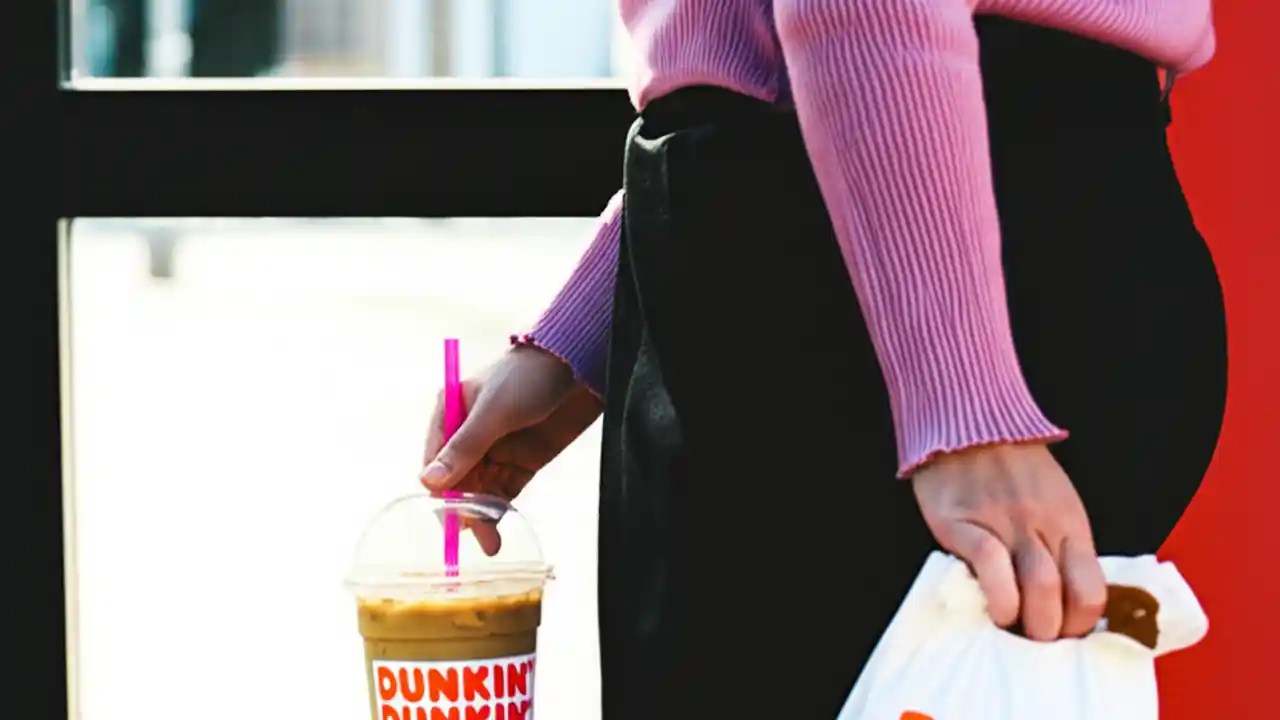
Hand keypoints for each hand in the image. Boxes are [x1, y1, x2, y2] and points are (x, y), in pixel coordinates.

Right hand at [420, 345, 602, 551]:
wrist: (580, 366)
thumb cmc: (530, 376)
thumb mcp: (493, 412)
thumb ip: (464, 448)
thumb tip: (428, 482)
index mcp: (450, 413)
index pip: (437, 462)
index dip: (442, 491)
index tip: (451, 517)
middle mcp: (468, 434)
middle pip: (458, 482)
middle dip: (464, 509)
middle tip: (476, 536)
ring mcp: (496, 449)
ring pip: (480, 491)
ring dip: (482, 516)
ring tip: (491, 544)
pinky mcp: (522, 460)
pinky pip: (504, 492)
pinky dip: (501, 511)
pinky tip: (500, 528)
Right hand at [911, 442, 1106, 640]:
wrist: (966, 421)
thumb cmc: (1011, 465)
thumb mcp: (1053, 500)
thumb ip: (1059, 543)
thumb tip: (1064, 597)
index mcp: (1070, 524)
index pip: (1093, 590)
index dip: (1081, 626)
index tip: (1061, 635)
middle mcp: (1043, 526)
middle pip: (1067, 598)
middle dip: (1053, 634)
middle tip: (1035, 642)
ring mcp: (1004, 523)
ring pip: (1037, 588)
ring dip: (1029, 625)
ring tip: (1014, 631)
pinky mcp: (963, 522)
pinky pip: (991, 567)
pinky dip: (997, 597)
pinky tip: (992, 608)